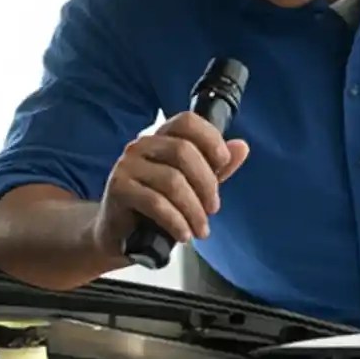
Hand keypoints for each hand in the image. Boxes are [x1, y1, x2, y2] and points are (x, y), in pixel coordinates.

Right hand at [91, 111, 249, 255]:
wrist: (119, 237)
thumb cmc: (154, 210)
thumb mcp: (191, 188)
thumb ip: (215, 169)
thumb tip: (241, 147)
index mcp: (160, 139)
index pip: (187, 122)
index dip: (210, 138)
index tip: (223, 163)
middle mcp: (141, 146)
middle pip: (183, 151)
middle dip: (206, 184)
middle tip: (212, 209)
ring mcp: (127, 165)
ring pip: (172, 180)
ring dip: (194, 210)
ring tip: (200, 229)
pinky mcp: (118, 188)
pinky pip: (155, 202)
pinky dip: (176, 221)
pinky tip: (183, 234)